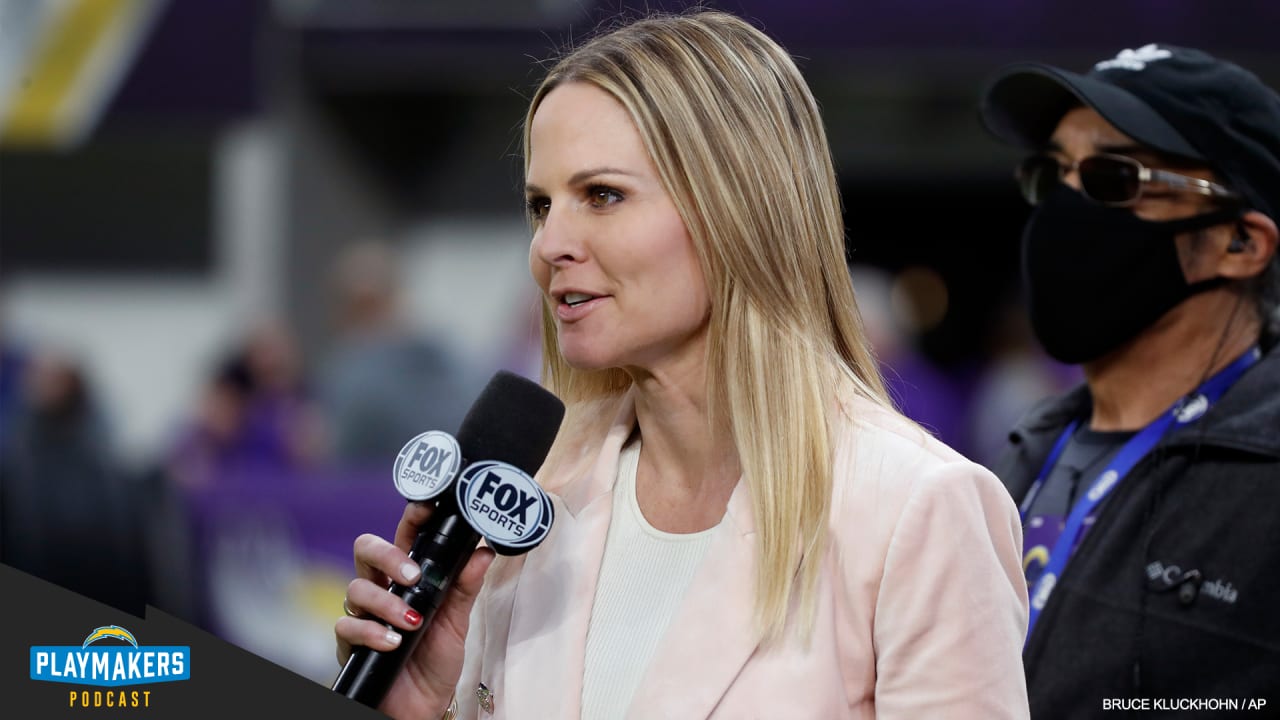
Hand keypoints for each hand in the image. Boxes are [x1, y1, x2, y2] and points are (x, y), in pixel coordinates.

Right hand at [335, 502, 494, 719]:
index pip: (403, 536)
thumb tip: (484, 551)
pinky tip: (392, 643)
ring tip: (411, 622)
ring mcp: (365, 616)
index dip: (410, 517)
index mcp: (409, 578)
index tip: (425, 508)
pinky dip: (371, 633)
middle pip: (366, 550)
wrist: (421, 708)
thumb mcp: (458, 623)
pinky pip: (347, 627)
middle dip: (387, 555)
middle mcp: (383, 590)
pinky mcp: (351, 645)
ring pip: (355, 588)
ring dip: (385, 603)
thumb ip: (466, 587)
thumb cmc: (436, 662)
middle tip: (411, 575)